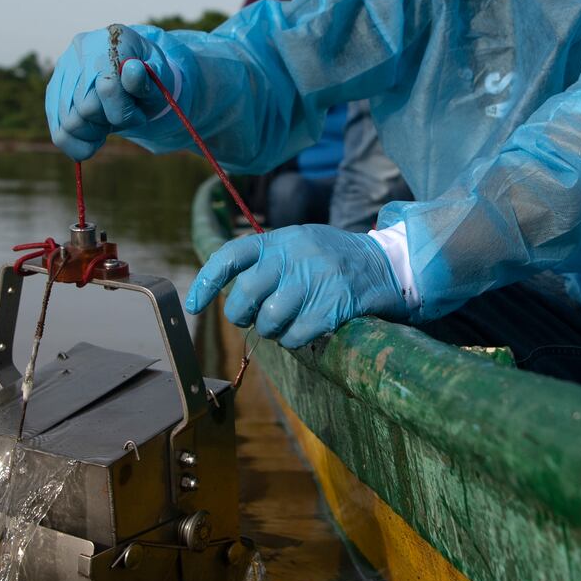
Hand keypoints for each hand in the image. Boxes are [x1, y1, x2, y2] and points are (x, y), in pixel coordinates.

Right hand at [45, 25, 176, 159]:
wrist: (137, 76)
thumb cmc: (151, 79)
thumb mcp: (160, 80)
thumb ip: (147, 80)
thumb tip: (131, 70)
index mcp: (113, 39)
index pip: (107, 86)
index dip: (123, 111)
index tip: (137, 115)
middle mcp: (83, 47)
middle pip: (85, 107)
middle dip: (109, 121)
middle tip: (124, 116)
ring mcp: (64, 67)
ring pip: (69, 122)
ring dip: (94, 133)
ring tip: (108, 121)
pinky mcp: (55, 87)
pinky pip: (58, 131)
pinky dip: (77, 144)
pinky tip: (93, 139)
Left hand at [186, 225, 407, 348]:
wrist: (387, 264)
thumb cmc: (334, 259)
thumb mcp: (300, 243)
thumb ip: (266, 260)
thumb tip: (228, 291)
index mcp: (282, 239)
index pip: (231, 255)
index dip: (207, 282)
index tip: (194, 306)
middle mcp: (295, 256)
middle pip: (245, 295)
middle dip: (243, 314)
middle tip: (254, 318)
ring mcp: (314, 281)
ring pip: (268, 320)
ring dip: (272, 330)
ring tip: (286, 324)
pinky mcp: (332, 307)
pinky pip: (295, 336)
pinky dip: (295, 340)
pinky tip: (306, 331)